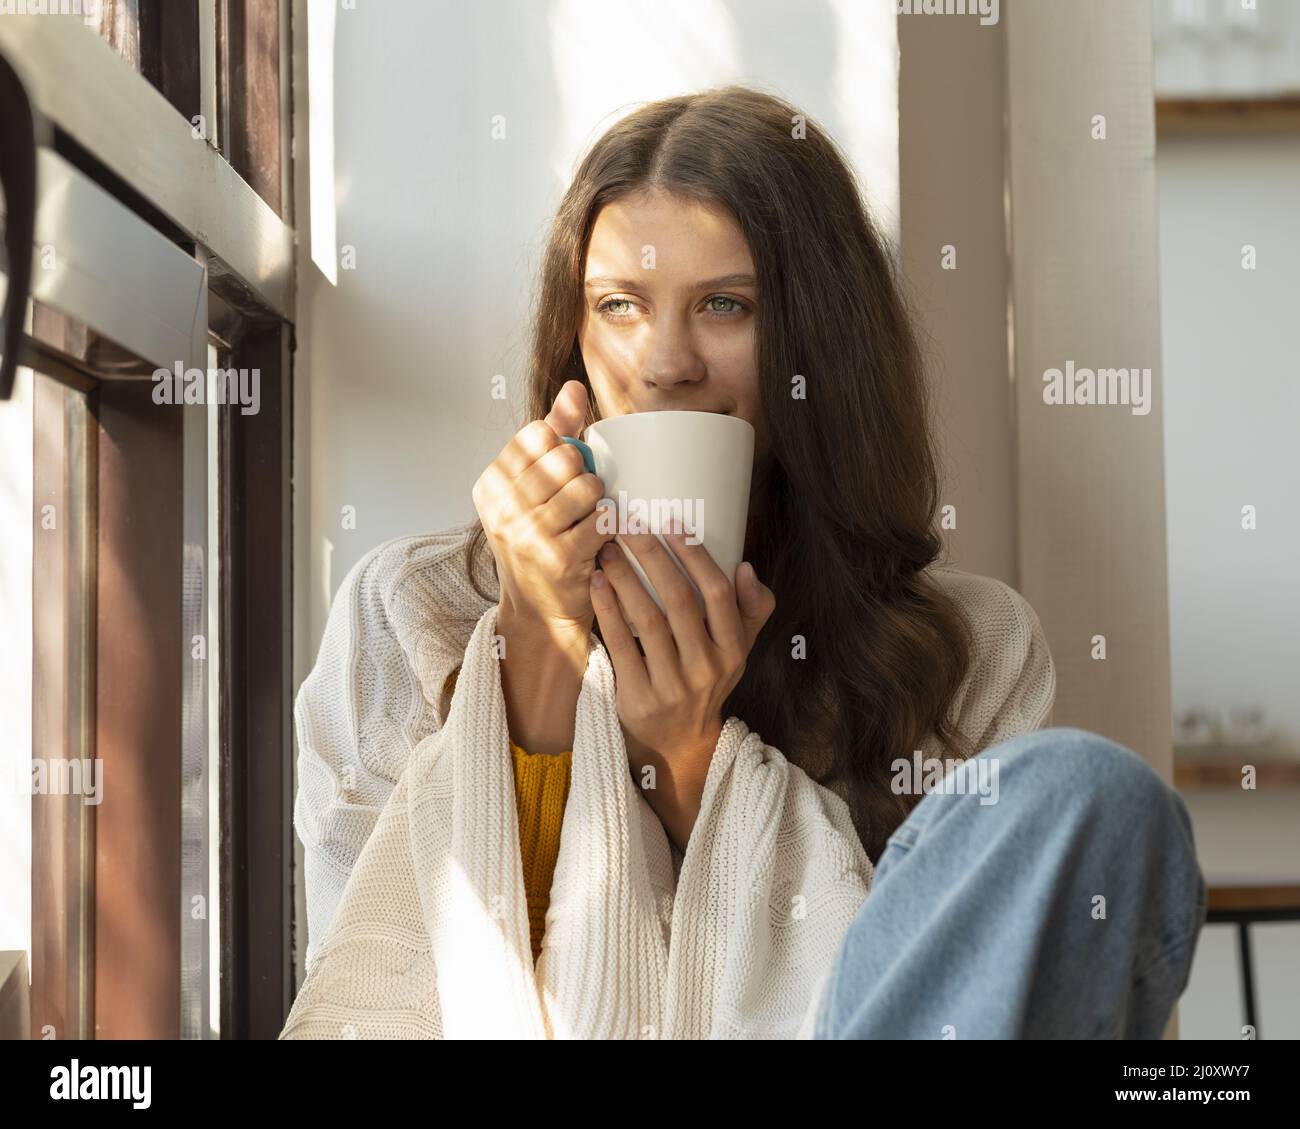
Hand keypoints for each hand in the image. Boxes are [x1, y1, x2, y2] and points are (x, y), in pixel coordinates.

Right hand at [471, 380, 613, 636]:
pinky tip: (598, 538)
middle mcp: (501, 508)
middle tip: (579, 501)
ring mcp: (527, 534)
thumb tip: (574, 386)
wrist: (540, 613)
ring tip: (587, 519)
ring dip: (598, 500)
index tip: (558, 476)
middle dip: (582, 474)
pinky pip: (602, 517)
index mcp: (490, 485)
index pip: (538, 434)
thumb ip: (556, 433)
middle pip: (565, 456)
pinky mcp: (559, 558)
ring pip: (587, 485)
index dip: (560, 448)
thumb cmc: (541, 541)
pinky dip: (608, 525)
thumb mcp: (536, 487)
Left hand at [589, 522, 775, 850]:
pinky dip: (608, 610)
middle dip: (652, 556)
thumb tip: (744, 566)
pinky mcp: (639, 699)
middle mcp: (707, 669)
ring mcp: (673, 687)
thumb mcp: (737, 649)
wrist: (678, 743)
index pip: (718, 594)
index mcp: (733, 651)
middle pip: (679, 601)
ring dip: (625, 579)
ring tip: (608, 550)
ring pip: (647, 620)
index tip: (671, 523)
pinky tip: (597, 584)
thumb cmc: (706, 679)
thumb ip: (750, 609)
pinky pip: (621, 646)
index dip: (695, 556)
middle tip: (628, 525)